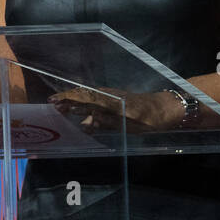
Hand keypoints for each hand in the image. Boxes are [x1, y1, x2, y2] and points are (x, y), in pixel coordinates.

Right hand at [47, 86, 183, 132]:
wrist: (167, 109)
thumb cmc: (150, 118)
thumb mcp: (129, 124)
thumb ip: (106, 122)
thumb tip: (85, 122)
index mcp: (110, 101)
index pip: (84, 97)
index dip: (67, 98)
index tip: (53, 101)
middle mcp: (110, 96)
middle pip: (84, 95)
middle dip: (67, 99)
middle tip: (52, 106)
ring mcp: (114, 97)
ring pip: (90, 97)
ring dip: (76, 102)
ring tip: (62, 109)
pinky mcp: (118, 100)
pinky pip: (97, 101)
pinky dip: (86, 105)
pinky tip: (83, 115)